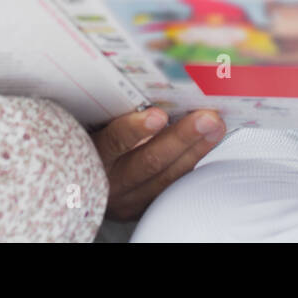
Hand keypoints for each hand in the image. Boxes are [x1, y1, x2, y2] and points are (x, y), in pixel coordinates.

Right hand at [91, 108, 224, 219]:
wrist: (81, 178)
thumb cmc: (88, 137)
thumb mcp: (92, 123)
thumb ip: (113, 111)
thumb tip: (153, 89)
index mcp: (92, 154)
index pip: (113, 142)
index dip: (135, 129)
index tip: (159, 114)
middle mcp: (109, 181)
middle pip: (149, 162)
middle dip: (182, 138)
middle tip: (208, 118)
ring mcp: (127, 199)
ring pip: (166, 178)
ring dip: (196, 150)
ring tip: (216, 127)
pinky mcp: (141, 207)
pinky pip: (171, 186)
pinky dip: (191, 162)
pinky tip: (209, 144)